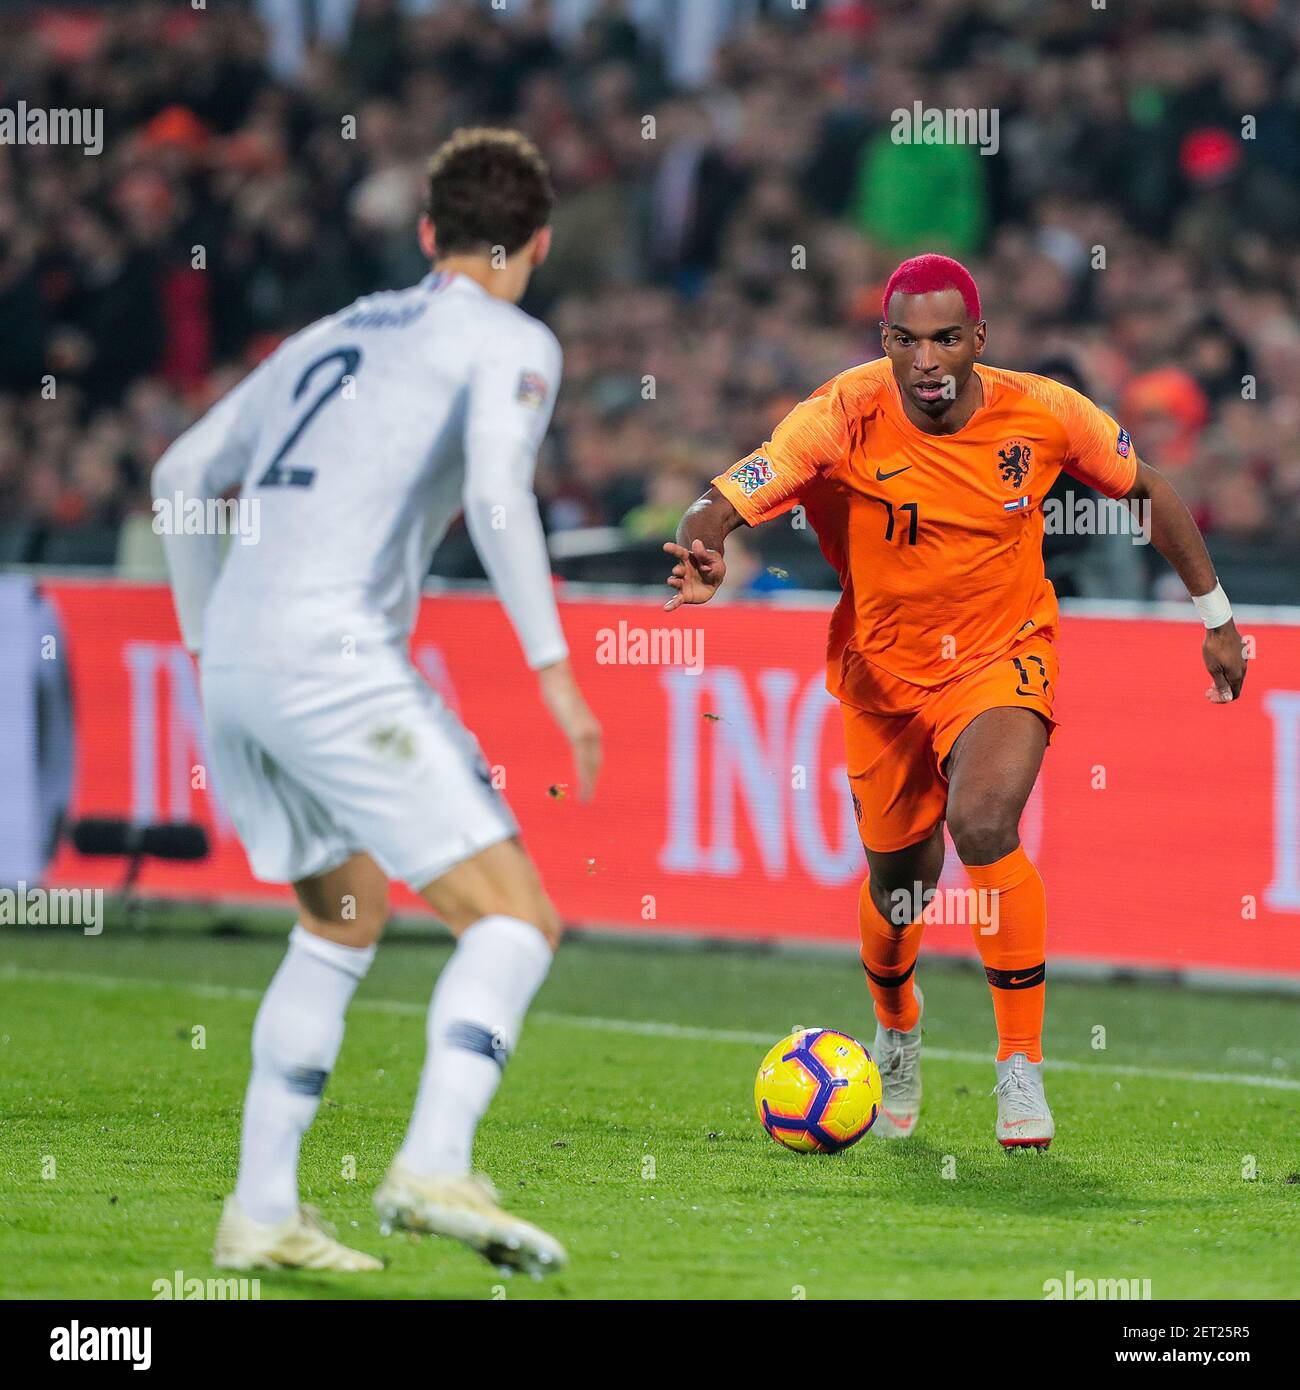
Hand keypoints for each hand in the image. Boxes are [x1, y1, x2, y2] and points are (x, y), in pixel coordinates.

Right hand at [537, 659, 601, 799]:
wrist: (557, 678)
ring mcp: (588, 734)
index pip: (594, 754)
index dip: (591, 771)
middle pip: (595, 762)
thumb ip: (565, 716)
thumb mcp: (562, 707)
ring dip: (588, 784)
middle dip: (591, 781)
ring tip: (585, 799)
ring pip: (591, 765)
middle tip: (587, 798)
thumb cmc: (556, 689)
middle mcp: (593, 732)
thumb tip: (559, 710)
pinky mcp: (580, 735)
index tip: (589, 783)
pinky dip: (584, 778)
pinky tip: (583, 788)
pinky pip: (583, 761)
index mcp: (589, 727)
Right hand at [662, 538, 725, 610]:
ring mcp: (683, 583)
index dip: (673, 549)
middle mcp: (683, 571)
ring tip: (672, 581)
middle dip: (677, 570)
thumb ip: (704, 553)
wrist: (715, 580)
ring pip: (676, 583)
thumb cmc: (714, 566)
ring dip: (674, 582)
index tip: (666, 546)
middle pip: (678, 569)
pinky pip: (677, 600)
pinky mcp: (685, 595)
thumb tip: (696, 542)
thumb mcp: (714, 558)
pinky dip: (671, 604)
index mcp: (689, 559)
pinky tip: (666, 609)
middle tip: (678, 570)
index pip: (680, 553)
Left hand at [1203, 620, 1245, 703]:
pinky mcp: (1242, 652)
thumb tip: (1228, 698)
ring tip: (1212, 681)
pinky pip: (1236, 667)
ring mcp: (1244, 660)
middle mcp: (1243, 669)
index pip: (1234, 694)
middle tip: (1208, 691)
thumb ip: (1221, 684)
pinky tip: (1218, 667)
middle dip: (1221, 691)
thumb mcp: (1213, 668)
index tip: (1210, 696)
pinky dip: (1227, 672)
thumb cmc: (1214, 648)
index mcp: (1237, 675)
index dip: (1222, 699)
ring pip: (1235, 676)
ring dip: (1224, 681)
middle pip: (1234, 686)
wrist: (1220, 627)